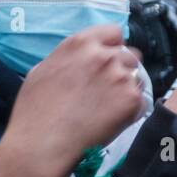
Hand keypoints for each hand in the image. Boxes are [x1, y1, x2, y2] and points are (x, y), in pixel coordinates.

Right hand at [0, 24, 144, 176]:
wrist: (44, 144)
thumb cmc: (36, 110)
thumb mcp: (43, 70)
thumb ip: (70, 57)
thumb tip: (84, 56)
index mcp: (80, 43)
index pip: (115, 32)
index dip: (113, 45)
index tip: (108, 58)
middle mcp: (105, 55)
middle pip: (130, 54)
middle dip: (122, 68)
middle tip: (107, 88)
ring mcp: (121, 76)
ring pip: (137, 77)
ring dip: (128, 87)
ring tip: (107, 105)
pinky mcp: (132, 99)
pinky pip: (141, 100)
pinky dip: (132, 109)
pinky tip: (112, 118)